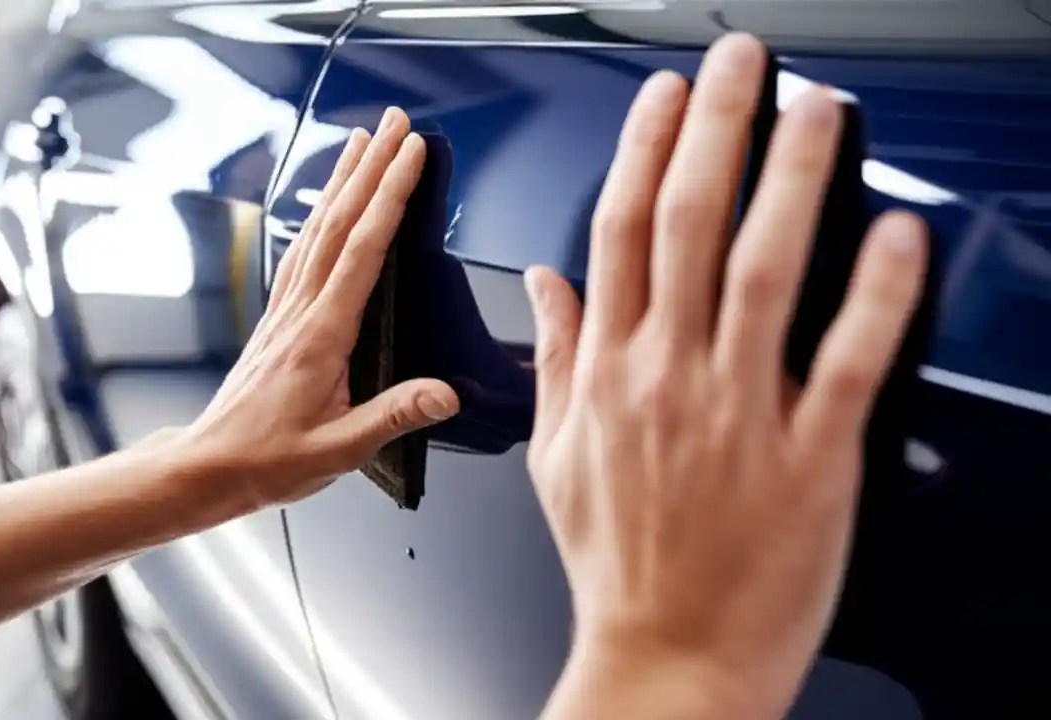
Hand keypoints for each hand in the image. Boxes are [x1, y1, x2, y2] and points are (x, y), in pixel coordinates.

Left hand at [166, 108, 457, 513]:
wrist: (211, 465)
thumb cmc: (270, 460)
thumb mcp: (340, 449)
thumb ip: (394, 415)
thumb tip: (445, 393)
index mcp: (322, 336)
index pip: (364, 250)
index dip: (390, 196)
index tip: (411, 155)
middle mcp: (301, 311)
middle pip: (340, 222)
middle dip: (371, 167)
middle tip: (395, 123)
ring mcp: (286, 310)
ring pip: (317, 229)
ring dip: (343, 180)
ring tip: (362, 142)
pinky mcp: (279, 318)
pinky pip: (302, 251)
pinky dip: (320, 215)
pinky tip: (328, 203)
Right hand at [526, 35, 926, 717]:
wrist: (667, 657)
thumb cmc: (618, 561)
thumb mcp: (559, 455)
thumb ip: (560, 354)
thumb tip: (548, 281)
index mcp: (612, 374)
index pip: (621, 234)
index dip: (643, 152)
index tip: (665, 97)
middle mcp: (670, 379)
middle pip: (690, 227)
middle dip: (717, 129)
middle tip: (743, 63)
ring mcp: (739, 415)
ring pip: (765, 272)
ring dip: (793, 181)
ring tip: (816, 110)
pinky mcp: (809, 458)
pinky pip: (845, 363)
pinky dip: (871, 295)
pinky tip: (893, 235)